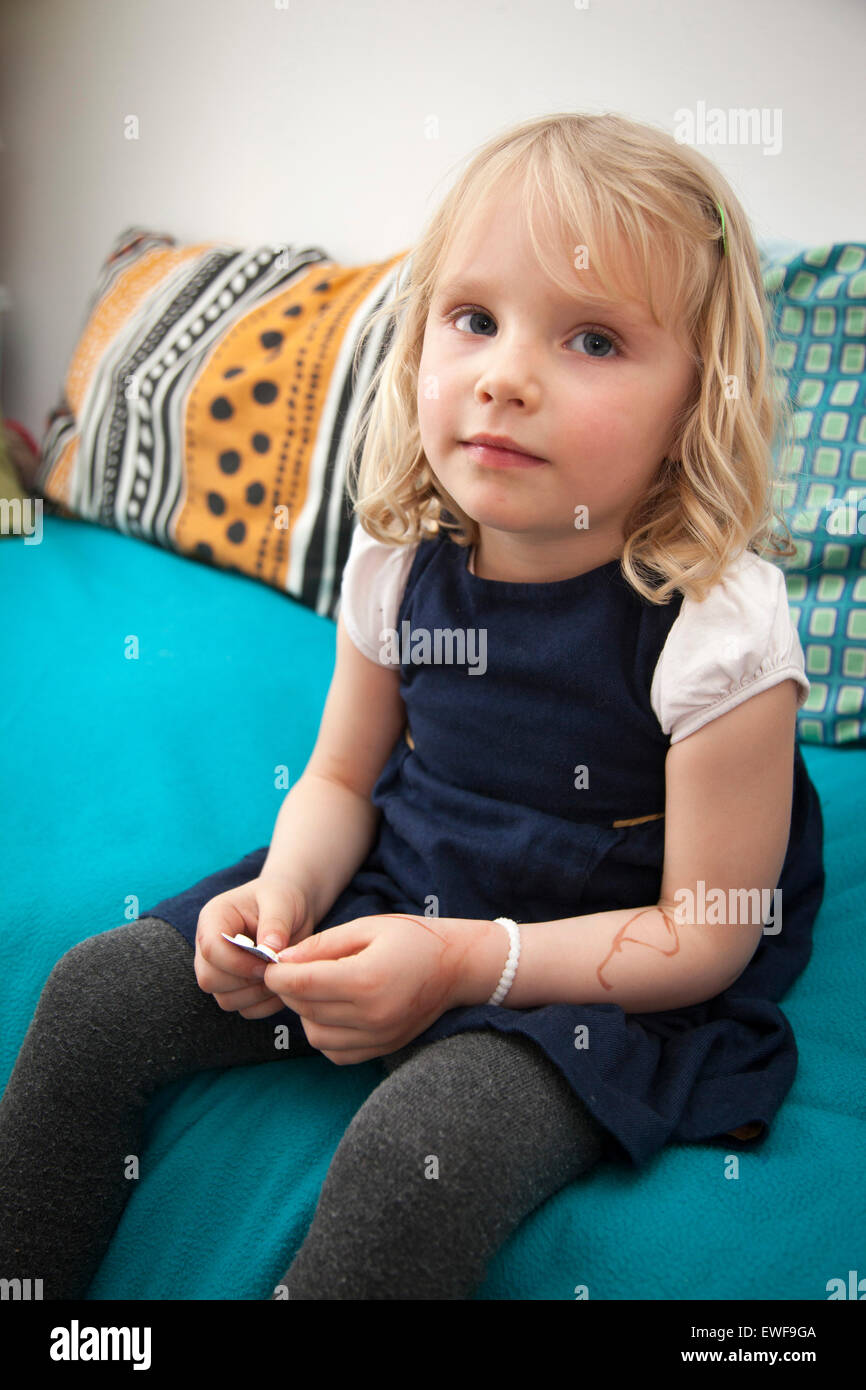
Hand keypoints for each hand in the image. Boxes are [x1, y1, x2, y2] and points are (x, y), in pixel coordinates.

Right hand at [194, 874, 314, 1018]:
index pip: (211, 950)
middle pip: (210, 979)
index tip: (268, 962)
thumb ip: (275, 923)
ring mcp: (220, 970)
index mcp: (213, 919)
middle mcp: (209, 947)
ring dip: (257, 994)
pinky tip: (281, 986)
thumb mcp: (282, 901)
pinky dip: (265, 1004)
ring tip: (281, 975)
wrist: (293, 909)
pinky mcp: (234, 987)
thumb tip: (269, 951)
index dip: (239, 962)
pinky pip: (244, 1009)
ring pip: (225, 999)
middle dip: (246, 980)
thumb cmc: (283, 898)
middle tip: (276, 970)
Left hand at [263, 913, 465, 1063]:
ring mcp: (378, 1036)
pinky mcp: (383, 1048)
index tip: (271, 964)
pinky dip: (324, 1034)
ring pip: (315, 1036)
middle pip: (305, 1009)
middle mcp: (372, 1014)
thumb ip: (322, 945)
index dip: (277, 974)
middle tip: (293, 970)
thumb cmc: (413, 938)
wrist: (458, 967)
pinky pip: (336, 1052)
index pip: (302, 984)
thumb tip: (282, 960)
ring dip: (305, 1013)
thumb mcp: (367, 927)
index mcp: (366, 978)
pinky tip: (332, 1011)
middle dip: (289, 990)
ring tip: (316, 990)